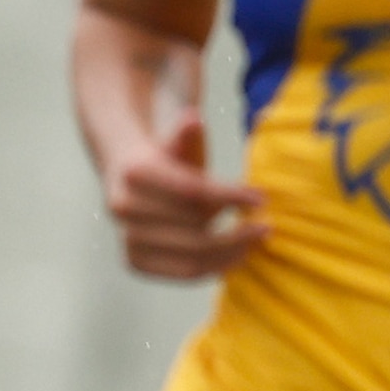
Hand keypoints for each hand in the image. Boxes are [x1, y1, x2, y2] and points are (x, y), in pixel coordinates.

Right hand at [102, 101, 267, 277]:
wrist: (128, 180)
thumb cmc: (165, 161)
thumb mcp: (178, 145)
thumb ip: (187, 136)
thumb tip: (192, 118)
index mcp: (134, 172)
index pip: (191, 191)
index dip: (229, 197)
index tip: (261, 199)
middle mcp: (123, 207)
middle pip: (192, 227)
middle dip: (234, 229)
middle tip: (266, 225)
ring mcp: (126, 238)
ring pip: (190, 255)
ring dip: (230, 251)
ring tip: (255, 241)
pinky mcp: (134, 261)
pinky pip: (182, 272)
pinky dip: (214, 267)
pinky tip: (236, 256)